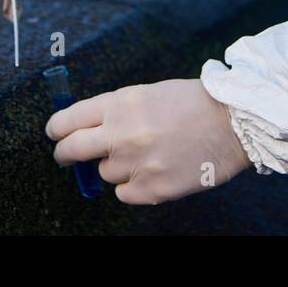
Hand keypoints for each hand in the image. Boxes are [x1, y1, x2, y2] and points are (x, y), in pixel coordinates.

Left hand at [46, 79, 249, 203]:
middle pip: (72, 150)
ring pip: (103, 173)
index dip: (56, 129)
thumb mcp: (146, 94)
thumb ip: (114, 111)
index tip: (54, 134)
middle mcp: (122, 133)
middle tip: (65, 157)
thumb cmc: (192, 103)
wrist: (233, 122)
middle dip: (64, 154)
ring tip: (145, 153)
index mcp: (119, 104)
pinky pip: (123, 193)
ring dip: (115, 166)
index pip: (68, 119)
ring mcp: (136, 163)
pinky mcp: (152, 189)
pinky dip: (132, 186)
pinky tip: (152, 170)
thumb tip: (84, 129)